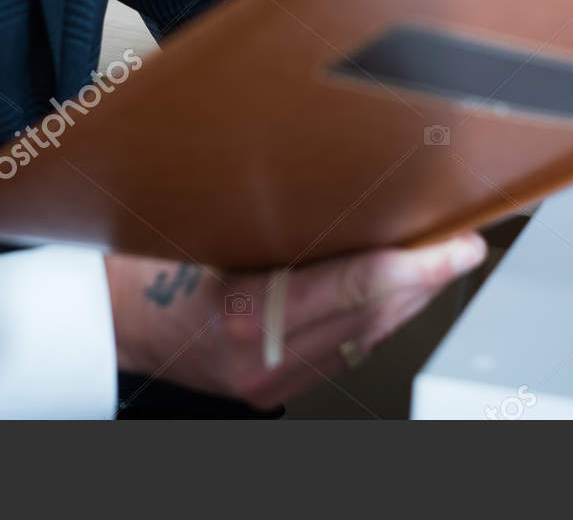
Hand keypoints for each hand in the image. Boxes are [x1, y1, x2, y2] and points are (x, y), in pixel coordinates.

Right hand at [105, 232, 487, 409]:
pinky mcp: (274, 387)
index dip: (416, 265)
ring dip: (409, 300)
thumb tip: (352, 185)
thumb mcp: (210, 228)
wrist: (109, 318)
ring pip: (366, 339)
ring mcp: (269, 379)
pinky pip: (346, 354)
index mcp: (242, 312)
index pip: (354, 287)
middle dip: (426, 279)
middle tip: (463, 242)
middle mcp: (260, 357)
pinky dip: (379, 321)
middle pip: (371, 317)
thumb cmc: (150, 262)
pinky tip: (399, 294)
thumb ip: (278, 219)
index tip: (457, 243)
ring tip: (442, 262)